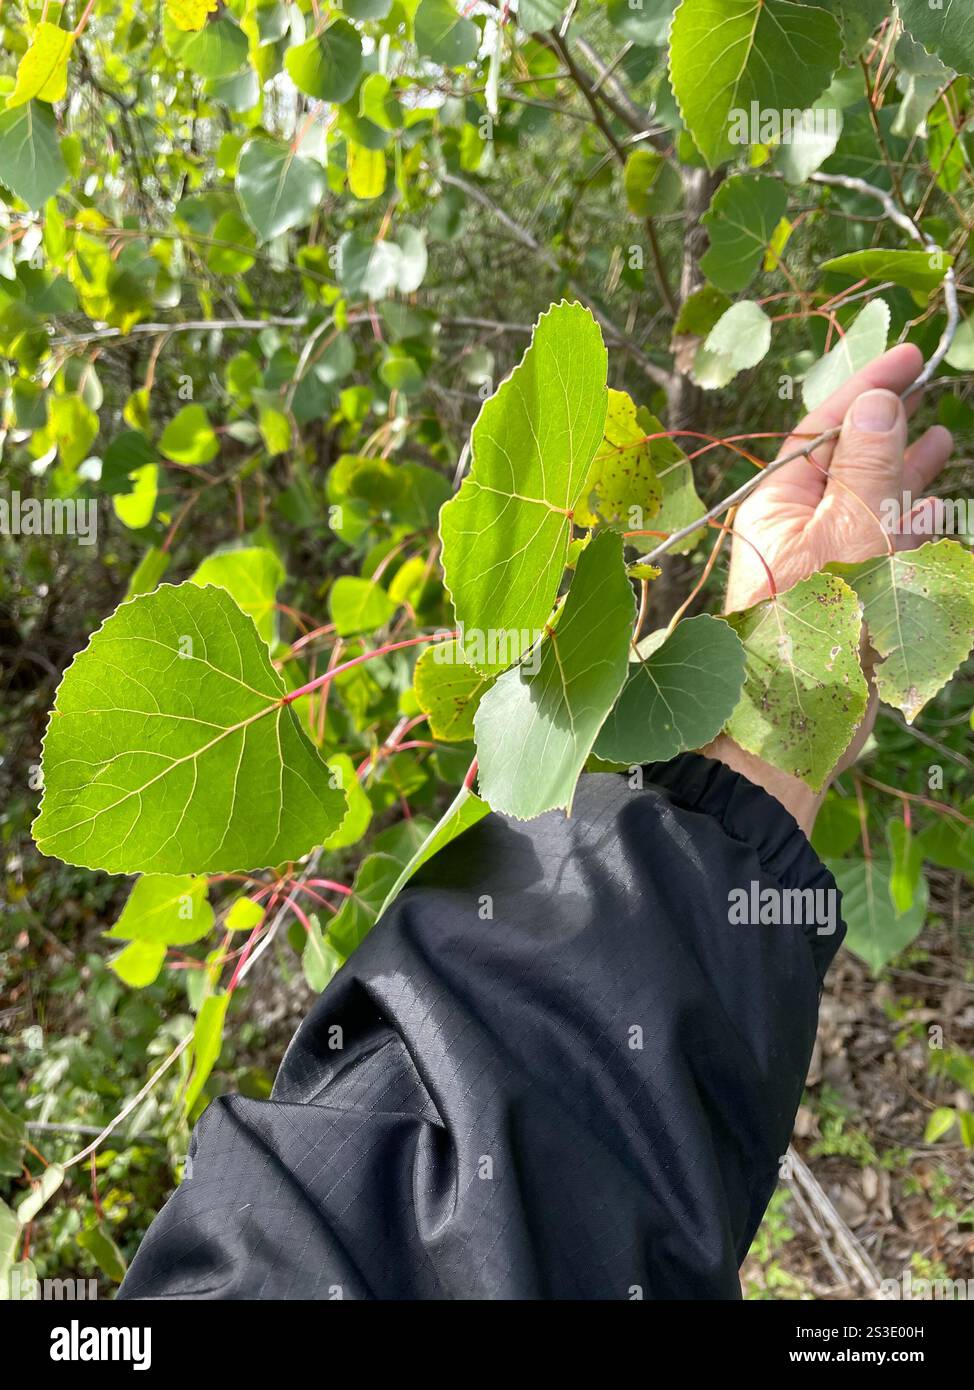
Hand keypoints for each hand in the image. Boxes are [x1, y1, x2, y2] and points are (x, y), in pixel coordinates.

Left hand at [724, 343, 951, 612]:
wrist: (797, 722)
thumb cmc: (812, 625)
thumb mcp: (848, 535)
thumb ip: (867, 469)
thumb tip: (878, 402)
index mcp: (777, 504)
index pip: (822, 427)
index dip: (866, 386)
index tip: (910, 353)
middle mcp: (795, 527)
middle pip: (848, 460)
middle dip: (888, 423)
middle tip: (928, 384)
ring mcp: (823, 562)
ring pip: (870, 503)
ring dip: (905, 469)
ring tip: (938, 437)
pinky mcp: (846, 597)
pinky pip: (880, 547)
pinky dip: (909, 523)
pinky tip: (933, 505)